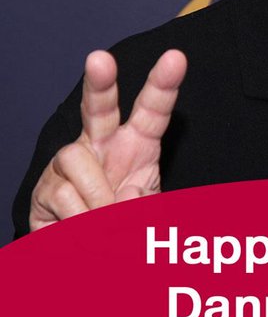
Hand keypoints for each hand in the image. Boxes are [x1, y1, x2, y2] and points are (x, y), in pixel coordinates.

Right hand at [29, 49, 186, 231]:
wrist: (86, 258)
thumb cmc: (124, 226)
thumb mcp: (148, 218)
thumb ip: (146, 207)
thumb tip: (127, 196)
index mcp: (138, 144)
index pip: (153, 111)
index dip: (164, 86)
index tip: (176, 58)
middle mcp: (101, 145)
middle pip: (99, 107)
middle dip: (100, 82)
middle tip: (99, 59)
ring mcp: (69, 165)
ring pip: (77, 162)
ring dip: (97, 201)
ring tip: (104, 227)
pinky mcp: (44, 189)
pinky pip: (62, 195)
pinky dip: (80, 223)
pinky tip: (81, 233)